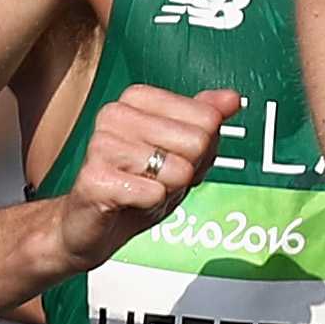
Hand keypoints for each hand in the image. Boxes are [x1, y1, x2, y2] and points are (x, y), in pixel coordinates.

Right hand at [57, 85, 239, 272]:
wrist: (92, 225)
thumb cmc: (136, 184)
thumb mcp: (182, 149)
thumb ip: (207, 119)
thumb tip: (232, 99)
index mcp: (138, 98)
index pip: (209, 118)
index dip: (202, 147)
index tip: (174, 155)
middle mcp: (116, 114)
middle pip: (198, 141)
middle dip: (188, 169)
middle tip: (158, 176)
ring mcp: (101, 144)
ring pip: (178, 169)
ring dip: (168, 188)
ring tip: (142, 186)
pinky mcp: (95, 178)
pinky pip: (154, 193)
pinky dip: (151, 204)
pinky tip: (129, 200)